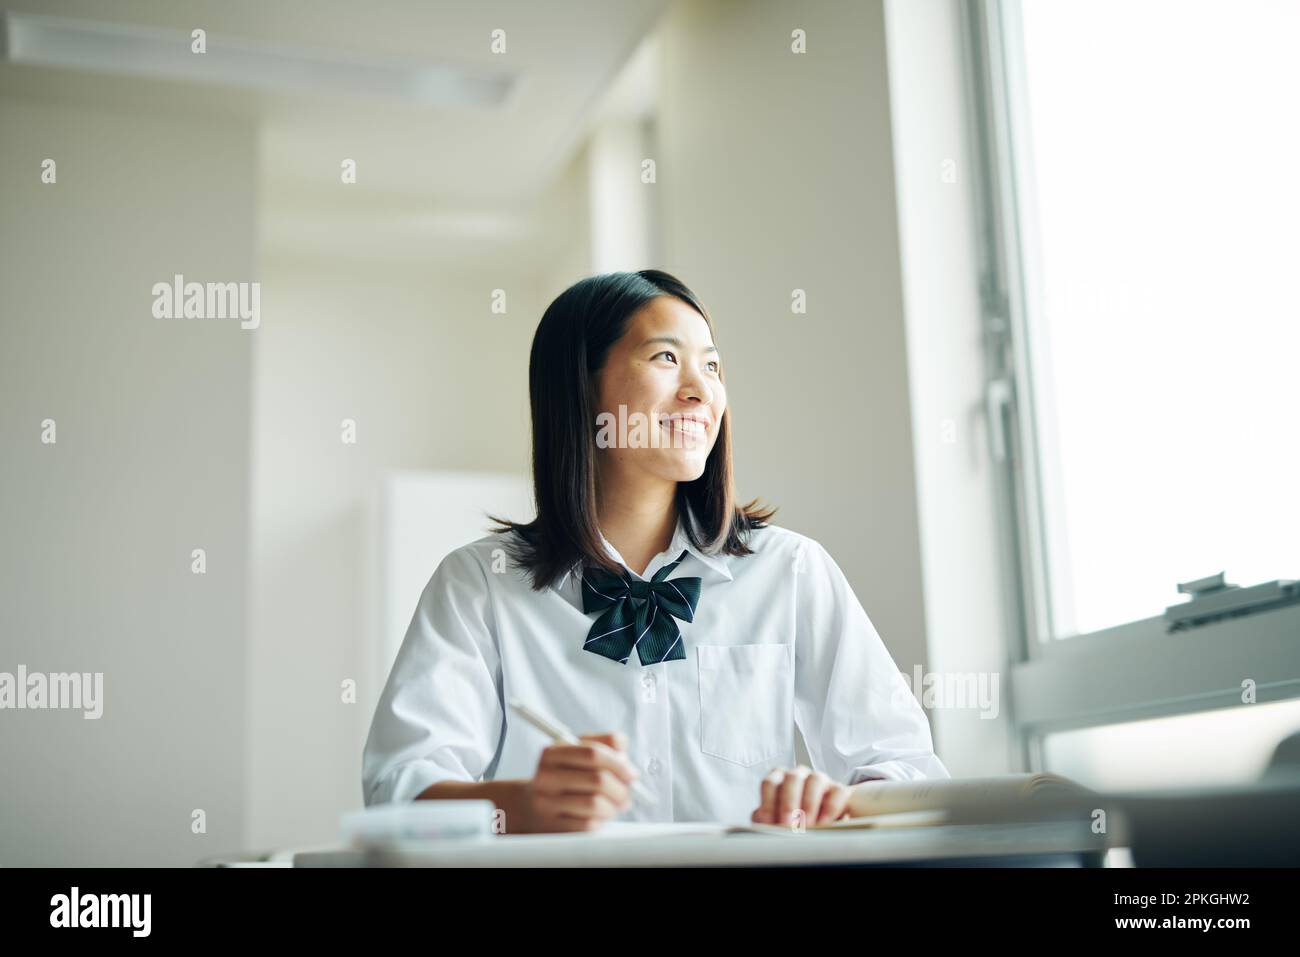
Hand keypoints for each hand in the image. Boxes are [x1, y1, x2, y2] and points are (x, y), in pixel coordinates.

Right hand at [521, 732, 638, 832]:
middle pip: (598, 779)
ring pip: (595, 804)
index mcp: (552, 753)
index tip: (632, 774)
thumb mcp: (578, 754)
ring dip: (613, 806)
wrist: (532, 808)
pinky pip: (588, 825)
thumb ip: (604, 743)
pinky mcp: (552, 828)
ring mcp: (545, 804)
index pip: (593, 753)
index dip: (618, 764)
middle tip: (627, 794)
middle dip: (621, 788)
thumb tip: (622, 748)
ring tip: (614, 806)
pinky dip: (601, 821)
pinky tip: (599, 817)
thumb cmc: (565, 777)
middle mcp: (545, 777)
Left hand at [751, 764, 853, 828]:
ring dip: (809, 804)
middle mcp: (799, 774)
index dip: (768, 804)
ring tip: (807, 826)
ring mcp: (820, 779)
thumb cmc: (791, 821)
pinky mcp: (838, 790)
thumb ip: (767, 820)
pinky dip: (830, 808)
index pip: (770, 783)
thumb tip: (762, 828)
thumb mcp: (776, 820)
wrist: (820, 823)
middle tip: (788, 825)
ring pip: (815, 780)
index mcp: (779, 778)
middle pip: (792, 778)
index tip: (769, 824)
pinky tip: (824, 824)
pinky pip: (837, 792)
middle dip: (789, 803)